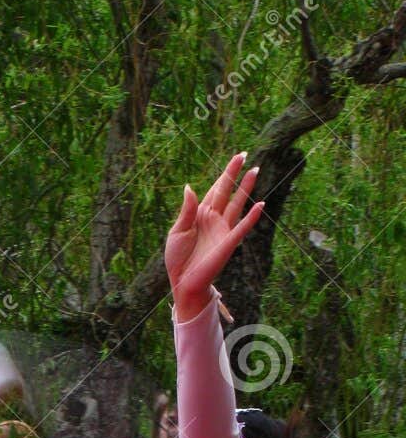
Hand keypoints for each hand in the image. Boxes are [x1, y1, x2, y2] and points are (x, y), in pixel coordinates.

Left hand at [165, 153, 263, 321]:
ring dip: (246, 188)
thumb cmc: (177, 258)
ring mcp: (223, 229)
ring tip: (255, 171)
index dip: (225, 174)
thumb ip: (187, 210)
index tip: (236, 158)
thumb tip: (190, 187)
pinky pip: (242, 227)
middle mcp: (214, 218)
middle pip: (227, 191)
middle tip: (245, 155)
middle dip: (235, 173)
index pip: (215, 189)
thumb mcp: (177, 231)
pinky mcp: (228, 242)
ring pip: (237, 204)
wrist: (182, 282)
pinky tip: (260, 204)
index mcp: (201, 214)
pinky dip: (252, 216)